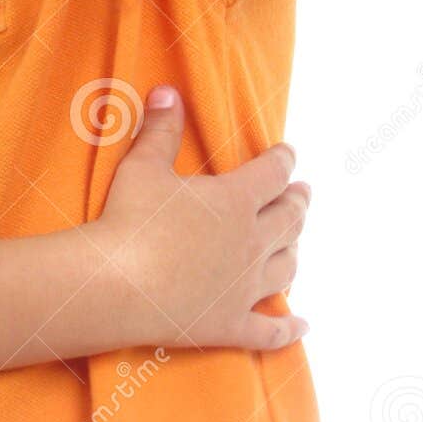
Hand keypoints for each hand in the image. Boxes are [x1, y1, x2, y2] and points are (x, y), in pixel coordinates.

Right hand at [92, 86, 310, 352]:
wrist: (119, 284)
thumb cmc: (131, 218)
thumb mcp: (143, 164)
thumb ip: (161, 129)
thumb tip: (168, 91)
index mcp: (235, 200)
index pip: (272, 174)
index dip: (283, 160)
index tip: (289, 153)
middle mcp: (251, 242)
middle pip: (289, 220)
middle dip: (298, 203)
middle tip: (303, 194)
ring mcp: (245, 288)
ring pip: (286, 268)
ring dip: (294, 252)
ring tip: (296, 243)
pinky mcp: (231, 324)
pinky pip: (270, 330)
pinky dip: (289, 328)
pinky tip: (302, 325)